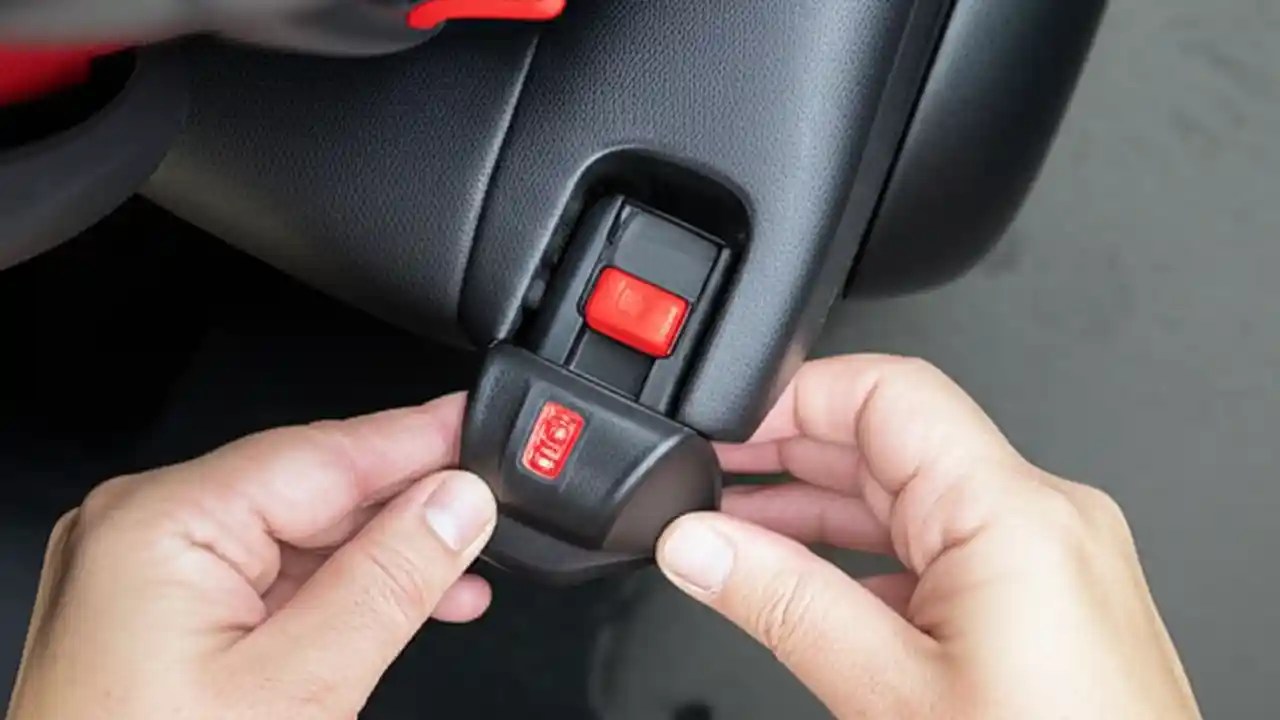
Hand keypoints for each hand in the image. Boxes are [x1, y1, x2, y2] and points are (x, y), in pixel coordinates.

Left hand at [7, 394, 496, 719]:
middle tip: (492, 504)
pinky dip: (336, 592)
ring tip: (461, 570)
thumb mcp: (298, 689)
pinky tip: (396, 601)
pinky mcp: (159, 620)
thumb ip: (387, 581)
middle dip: (408, 504)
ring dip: (383, 556)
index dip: (420, 438)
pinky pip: (268, 580)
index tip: (487, 429)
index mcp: (160, 525)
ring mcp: (144, 577)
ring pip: (296, 538)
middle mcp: (142, 534)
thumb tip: (455, 503)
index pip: (324, 452)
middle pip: (310, 490)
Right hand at [657, 356, 1200, 718]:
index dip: (793, 399)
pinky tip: (812, 582)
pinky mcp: (1055, 601)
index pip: (887, 392)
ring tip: (740, 532)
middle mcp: (1050, 519)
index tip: (725, 431)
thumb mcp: (890, 693)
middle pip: (897, 440)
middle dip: (794, 455)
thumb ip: (782, 605)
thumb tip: (698, 544)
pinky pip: (949, 548)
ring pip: (917, 498)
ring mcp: (1059, 559)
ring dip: (824, 508)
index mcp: (1015, 514)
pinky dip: (873, 557)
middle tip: (712, 480)